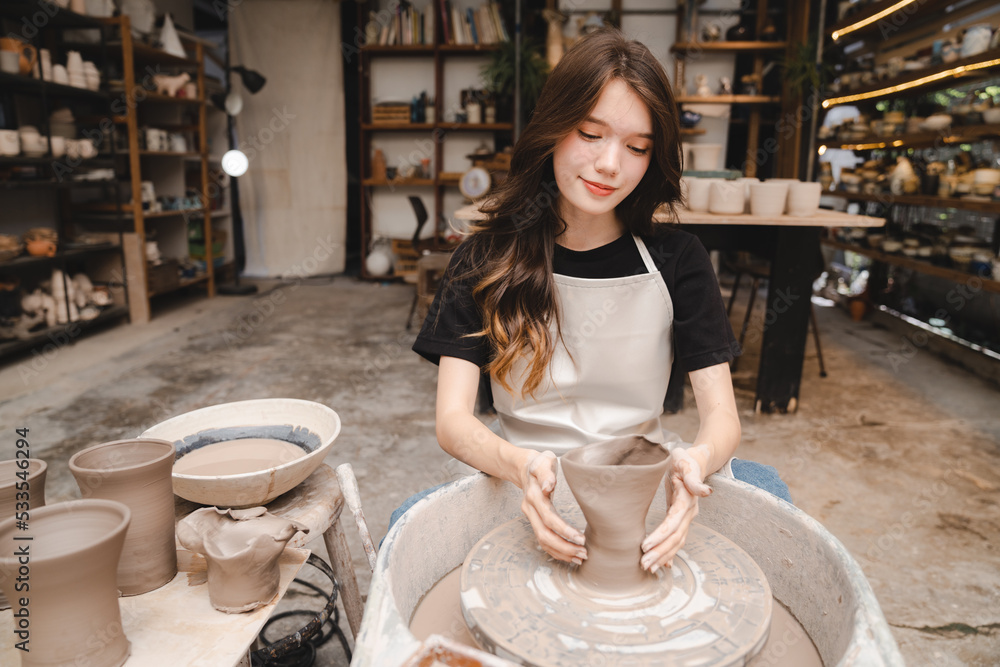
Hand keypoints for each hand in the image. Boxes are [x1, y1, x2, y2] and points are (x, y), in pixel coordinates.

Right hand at [517, 450, 586, 563]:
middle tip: (584, 552)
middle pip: (545, 535)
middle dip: (564, 547)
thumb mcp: (543, 461)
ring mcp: (531, 517)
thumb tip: (547, 486)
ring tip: (580, 557)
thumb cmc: (539, 463)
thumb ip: (545, 473)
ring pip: (543, 541)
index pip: (549, 518)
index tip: (581, 538)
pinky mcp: (534, 521)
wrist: (524, 468)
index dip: (564, 530)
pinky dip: (556, 551)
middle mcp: (530, 509)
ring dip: (561, 552)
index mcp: (534, 495)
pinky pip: (543, 541)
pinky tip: (570, 555)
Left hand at [640, 445, 712, 572]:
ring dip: (663, 555)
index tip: (645, 546)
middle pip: (675, 537)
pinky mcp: (682, 519)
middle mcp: (689, 512)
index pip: (673, 522)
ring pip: (676, 541)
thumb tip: (707, 492)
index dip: (660, 535)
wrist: (694, 462)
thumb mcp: (686, 462)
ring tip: (649, 567)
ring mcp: (687, 517)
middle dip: (660, 552)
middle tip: (644, 564)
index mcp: (687, 500)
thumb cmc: (684, 460)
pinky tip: (663, 564)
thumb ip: (694, 478)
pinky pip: (676, 538)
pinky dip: (670, 552)